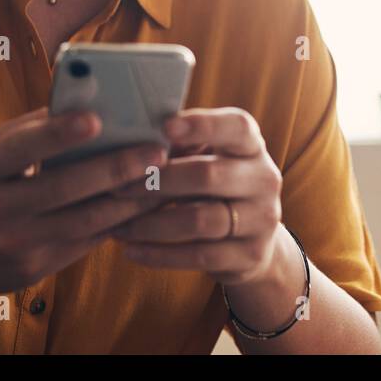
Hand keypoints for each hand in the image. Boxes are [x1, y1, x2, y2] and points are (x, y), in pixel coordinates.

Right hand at [0, 106, 168, 309]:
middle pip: (64, 188)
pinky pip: (87, 241)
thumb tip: (85, 102)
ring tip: (162, 175)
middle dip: (115, 167)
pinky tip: (143, 203)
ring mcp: (17, 243)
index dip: (58, 133)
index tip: (96, 118)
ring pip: (85, 219)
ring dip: (129, 198)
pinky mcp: (37, 268)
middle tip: (156, 150)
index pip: (22, 149)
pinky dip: (118, 220)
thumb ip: (30, 131)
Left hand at [107, 107, 284, 287]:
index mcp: (251, 146)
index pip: (236, 126)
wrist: (253, 240)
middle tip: (117, 187)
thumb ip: (181, 145)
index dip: (202, 125)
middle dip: (157, 182)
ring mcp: (262, 220)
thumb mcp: (207, 158)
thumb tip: (134, 135)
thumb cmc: (214, 186)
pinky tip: (131, 250)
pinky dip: (160, 254)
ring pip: (199, 220)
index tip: (164, 126)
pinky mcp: (251, 255)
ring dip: (151, 224)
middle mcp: (264, 179)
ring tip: (118, 225)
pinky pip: (199, 256)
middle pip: (207, 175)